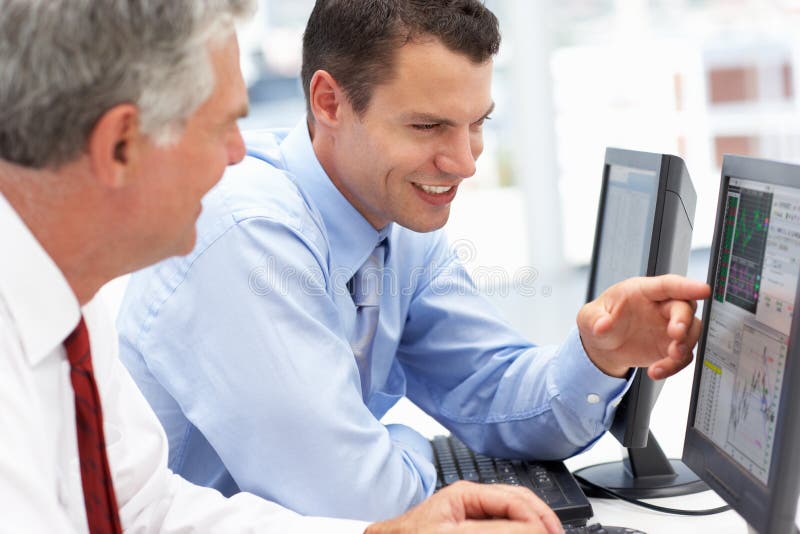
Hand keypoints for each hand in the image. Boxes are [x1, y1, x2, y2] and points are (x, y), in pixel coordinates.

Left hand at [364, 481, 562, 533]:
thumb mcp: (456, 533)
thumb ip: (496, 529)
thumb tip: (530, 527)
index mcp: (467, 493)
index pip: (515, 500)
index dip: (537, 518)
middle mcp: (472, 501)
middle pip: (520, 504)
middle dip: (541, 520)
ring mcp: (472, 515)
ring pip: (514, 514)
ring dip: (532, 524)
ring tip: (547, 533)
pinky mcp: (471, 526)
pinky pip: (500, 522)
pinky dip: (516, 527)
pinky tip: (525, 533)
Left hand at [577, 274, 710, 379]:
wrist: (603, 347)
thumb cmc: (599, 321)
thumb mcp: (589, 317)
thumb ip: (594, 319)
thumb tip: (601, 325)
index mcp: (642, 291)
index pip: (667, 285)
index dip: (687, 286)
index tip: (703, 289)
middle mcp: (660, 307)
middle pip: (684, 307)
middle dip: (684, 321)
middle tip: (676, 335)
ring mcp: (668, 327)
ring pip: (691, 332)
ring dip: (684, 345)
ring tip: (670, 357)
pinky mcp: (670, 347)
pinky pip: (682, 356)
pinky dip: (673, 366)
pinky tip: (656, 371)